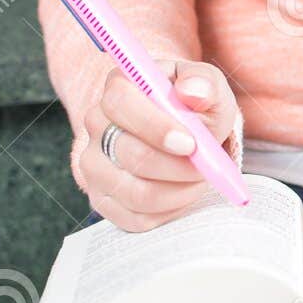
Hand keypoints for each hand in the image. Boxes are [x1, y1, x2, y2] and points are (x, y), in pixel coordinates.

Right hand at [77, 57, 239, 232]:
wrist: (189, 136)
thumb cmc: (195, 108)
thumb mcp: (207, 87)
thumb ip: (203, 83)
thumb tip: (191, 92)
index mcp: (118, 86)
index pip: (120, 103)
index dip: (155, 126)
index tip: (189, 143)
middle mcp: (97, 123)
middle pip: (128, 153)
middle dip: (175, 166)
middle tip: (203, 168)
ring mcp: (94, 164)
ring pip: (134, 191)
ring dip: (177, 191)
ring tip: (199, 179)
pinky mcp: (102, 199)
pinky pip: (134, 218)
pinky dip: (169, 211)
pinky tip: (184, 194)